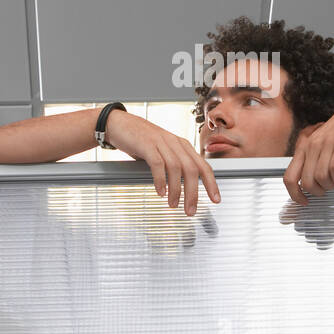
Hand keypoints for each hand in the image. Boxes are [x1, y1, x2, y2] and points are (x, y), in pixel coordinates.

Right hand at [105, 110, 220, 215]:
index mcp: (183, 145)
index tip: (215, 199)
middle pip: (191, 169)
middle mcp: (175, 143)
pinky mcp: (147, 144)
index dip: (211, 183)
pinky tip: (160, 192)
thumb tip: (184, 186)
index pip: (203, 165)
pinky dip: (160, 180)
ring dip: (176, 190)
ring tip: (173, 205)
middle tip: (190, 210)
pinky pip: (157, 164)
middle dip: (193, 193)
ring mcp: (161, 142)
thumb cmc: (140, 140)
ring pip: (176, 168)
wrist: (119, 124)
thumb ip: (174, 164)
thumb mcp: (163, 151)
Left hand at [282, 101, 333, 204]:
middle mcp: (311, 145)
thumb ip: (311, 159)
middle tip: (326, 189)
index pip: (289, 176)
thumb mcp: (319, 143)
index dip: (294, 194)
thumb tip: (307, 182)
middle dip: (318, 191)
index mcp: (303, 147)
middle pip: (306, 181)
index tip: (303, 201)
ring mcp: (326, 144)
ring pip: (321, 177)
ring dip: (330, 185)